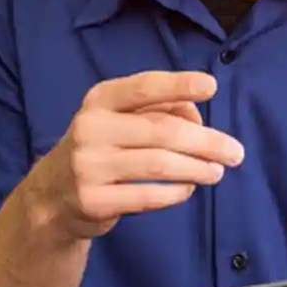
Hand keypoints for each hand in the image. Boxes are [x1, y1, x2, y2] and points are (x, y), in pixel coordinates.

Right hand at [25, 71, 243, 241]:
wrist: (52, 195)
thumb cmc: (102, 148)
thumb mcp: (120, 120)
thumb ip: (159, 111)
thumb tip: (198, 118)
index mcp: (100, 100)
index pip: (144, 87)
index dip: (178, 84)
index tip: (211, 86)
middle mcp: (90, 128)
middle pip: (161, 130)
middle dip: (205, 141)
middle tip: (235, 152)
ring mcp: (88, 166)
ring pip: (158, 164)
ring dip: (196, 168)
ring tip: (217, 171)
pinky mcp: (93, 201)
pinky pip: (147, 196)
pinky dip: (176, 193)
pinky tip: (189, 189)